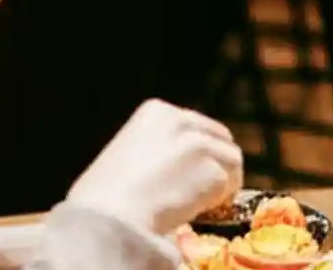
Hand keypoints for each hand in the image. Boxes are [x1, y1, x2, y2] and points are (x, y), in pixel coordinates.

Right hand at [67, 99, 242, 236]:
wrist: (107, 221)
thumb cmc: (101, 198)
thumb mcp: (125, 154)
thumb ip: (154, 148)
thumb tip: (176, 165)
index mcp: (155, 111)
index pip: (195, 125)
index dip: (197, 150)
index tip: (188, 171)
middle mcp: (182, 119)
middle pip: (220, 137)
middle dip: (216, 161)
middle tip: (205, 188)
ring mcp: (200, 143)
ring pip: (231, 160)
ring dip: (222, 182)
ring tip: (199, 203)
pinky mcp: (214, 169)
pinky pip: (230, 185)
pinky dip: (219, 200)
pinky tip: (197, 211)